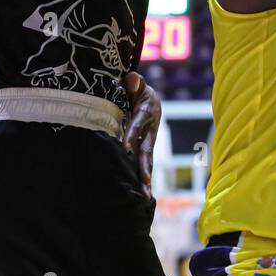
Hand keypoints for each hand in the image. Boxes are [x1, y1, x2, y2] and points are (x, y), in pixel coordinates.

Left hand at [121, 71, 161, 196]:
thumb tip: (131, 79)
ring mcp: (148, 140)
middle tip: (144, 182)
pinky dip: (142, 178)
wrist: (148, 98)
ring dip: (146, 178)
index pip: (138, 123)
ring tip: (145, 197)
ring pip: (147, 161)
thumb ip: (134, 82)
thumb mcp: (137, 83)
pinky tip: (142, 195)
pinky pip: (143, 163)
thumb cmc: (137, 89)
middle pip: (147, 149)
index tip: (124, 147)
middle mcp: (150, 129)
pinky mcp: (144, 148)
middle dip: (145, 166)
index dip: (132, 134)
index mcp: (147, 111)